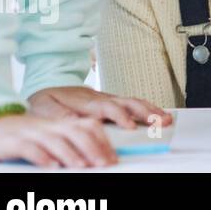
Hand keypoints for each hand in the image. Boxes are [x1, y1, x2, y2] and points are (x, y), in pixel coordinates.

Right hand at [0, 113, 117, 167]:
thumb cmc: (20, 135)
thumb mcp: (48, 136)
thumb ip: (68, 142)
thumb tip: (94, 156)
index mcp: (60, 124)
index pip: (88, 127)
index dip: (103, 142)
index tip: (113, 158)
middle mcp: (49, 126)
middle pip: (77, 132)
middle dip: (94, 148)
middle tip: (104, 164)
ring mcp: (31, 132)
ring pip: (56, 140)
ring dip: (71, 154)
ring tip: (83, 166)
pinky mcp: (12, 141)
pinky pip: (29, 148)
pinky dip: (42, 157)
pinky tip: (51, 166)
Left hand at [28, 86, 171, 129]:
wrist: (48, 83)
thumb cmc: (46, 98)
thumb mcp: (44, 107)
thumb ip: (59, 114)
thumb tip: (72, 121)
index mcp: (85, 101)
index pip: (107, 107)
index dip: (120, 116)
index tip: (130, 126)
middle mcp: (100, 98)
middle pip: (127, 102)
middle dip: (146, 112)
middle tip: (160, 121)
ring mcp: (108, 98)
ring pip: (133, 101)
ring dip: (151, 110)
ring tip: (166, 119)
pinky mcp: (111, 100)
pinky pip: (132, 102)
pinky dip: (148, 107)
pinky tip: (157, 114)